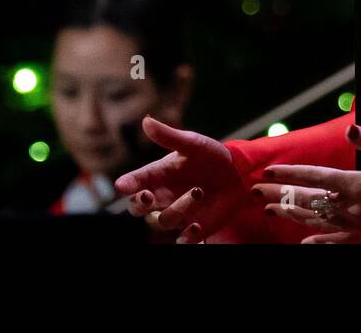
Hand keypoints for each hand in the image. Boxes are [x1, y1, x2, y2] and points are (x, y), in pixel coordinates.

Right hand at [113, 116, 247, 242]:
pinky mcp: (192, 228)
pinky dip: (186, 237)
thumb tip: (146, 120)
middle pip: (137, 208)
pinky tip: (196, 226)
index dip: (128, 184)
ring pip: (162, 220)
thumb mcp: (192, 143)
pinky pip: (182, 240)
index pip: (135, 182)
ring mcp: (176, 213)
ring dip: (177, 209)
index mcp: (158, 174)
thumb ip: (169, 136)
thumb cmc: (211, 156)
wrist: (238, 173)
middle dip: (139, 204)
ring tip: (198, 192)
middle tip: (148, 196)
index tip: (122, 185)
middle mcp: (162, 196)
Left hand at [255, 124, 360, 243]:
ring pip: (316, 222)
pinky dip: (317, 242)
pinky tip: (303, 242)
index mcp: (359, 185)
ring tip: (270, 210)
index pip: (316, 177)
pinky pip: (334, 244)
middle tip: (255, 193)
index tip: (267, 172)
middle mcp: (353, 209)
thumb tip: (350, 127)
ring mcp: (358, 228)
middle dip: (279, 196)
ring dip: (290, 216)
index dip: (290, 174)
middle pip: (308, 201)